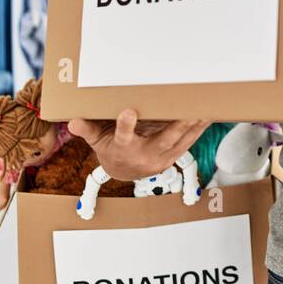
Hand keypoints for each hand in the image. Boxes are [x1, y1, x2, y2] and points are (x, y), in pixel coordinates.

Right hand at [67, 111, 210, 181]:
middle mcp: (145, 154)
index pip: (123, 135)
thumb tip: (71, 120)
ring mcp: (162, 157)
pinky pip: (189, 143)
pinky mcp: (173, 156)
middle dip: (177, 126)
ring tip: (208, 110)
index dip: (125, 125)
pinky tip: (210, 117)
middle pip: (163, 140)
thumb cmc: (111, 150)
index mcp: (124, 147)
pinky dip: (200, 130)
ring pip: (182, 141)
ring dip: (195, 127)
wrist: (123, 173)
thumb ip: (87, 129)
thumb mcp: (96, 140)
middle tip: (190, 112)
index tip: (128, 111)